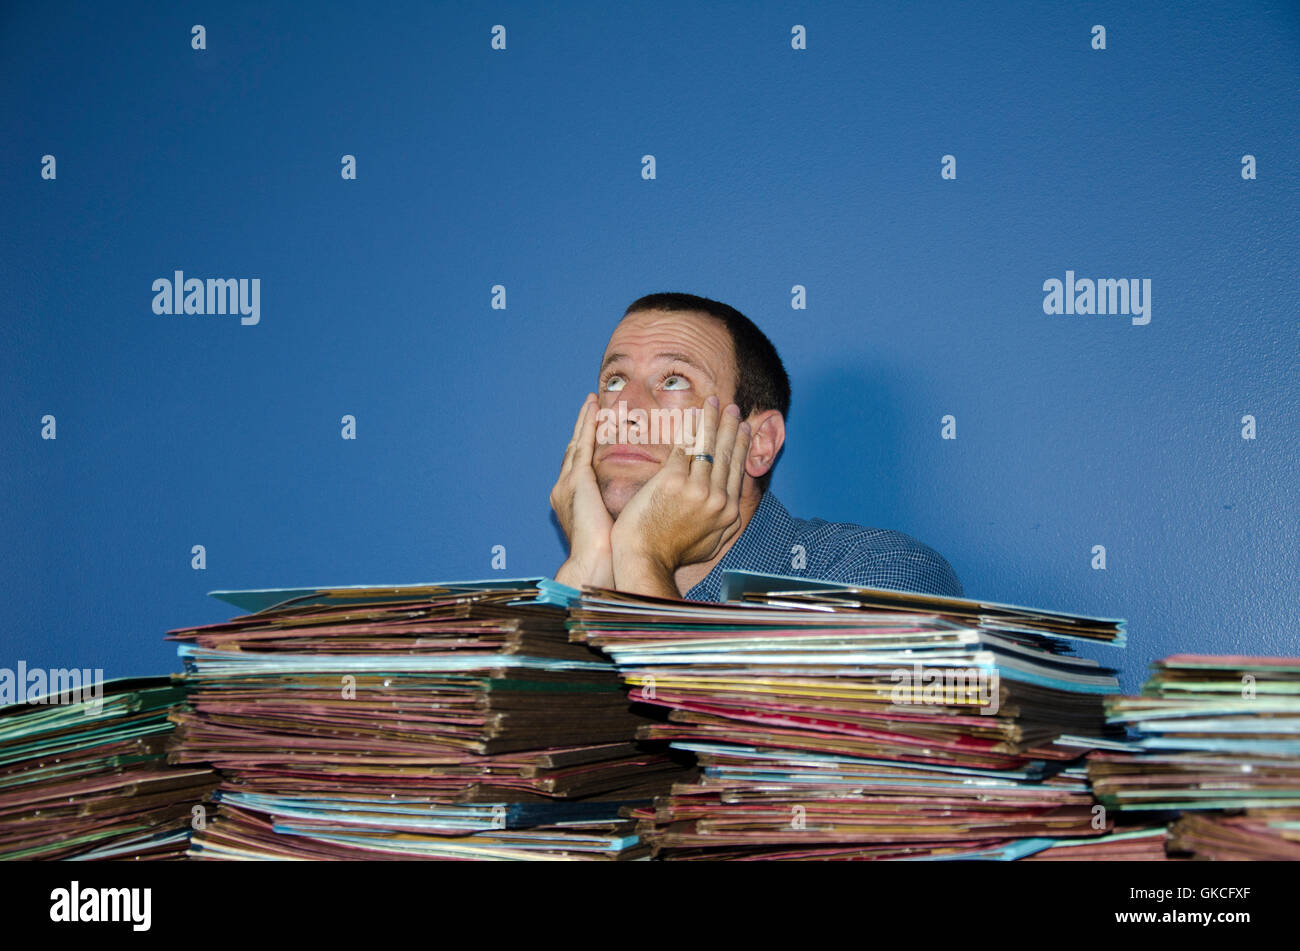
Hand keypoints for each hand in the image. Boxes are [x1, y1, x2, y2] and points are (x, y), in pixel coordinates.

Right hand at [549, 393, 614, 587]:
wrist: (595, 564)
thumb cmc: (610, 554)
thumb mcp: (615, 522)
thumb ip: (620, 505)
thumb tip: (642, 498)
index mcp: (573, 499)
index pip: (580, 464)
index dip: (587, 444)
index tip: (597, 428)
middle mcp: (564, 487)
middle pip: (575, 449)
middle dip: (583, 427)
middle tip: (592, 404)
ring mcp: (567, 483)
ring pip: (577, 442)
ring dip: (585, 420)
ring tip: (592, 399)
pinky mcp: (576, 480)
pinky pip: (582, 445)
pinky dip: (587, 424)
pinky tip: (593, 407)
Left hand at [610, 396, 751, 593]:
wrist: (645, 559)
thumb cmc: (671, 554)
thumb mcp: (710, 544)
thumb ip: (723, 525)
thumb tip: (731, 510)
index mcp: (727, 512)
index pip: (737, 470)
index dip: (740, 446)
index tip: (742, 429)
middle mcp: (716, 498)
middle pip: (726, 453)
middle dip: (729, 426)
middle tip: (731, 407)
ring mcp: (696, 488)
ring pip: (707, 445)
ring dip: (711, 419)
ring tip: (713, 402)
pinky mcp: (672, 480)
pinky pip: (682, 447)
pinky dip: (687, 429)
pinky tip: (689, 415)